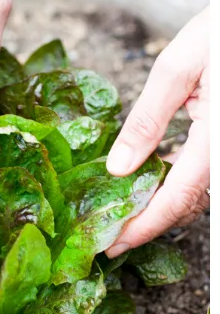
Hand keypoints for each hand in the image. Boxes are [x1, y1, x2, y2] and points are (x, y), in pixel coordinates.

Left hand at [106, 7, 209, 255]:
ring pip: (200, 193)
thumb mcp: (176, 69)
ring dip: (163, 208)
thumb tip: (118, 168)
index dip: (145, 226)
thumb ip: (147, 120)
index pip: (179, 195)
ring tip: (120, 217)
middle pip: (191, 202)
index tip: (112, 244)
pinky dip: (178, 186)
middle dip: (149, 224)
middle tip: (107, 238)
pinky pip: (206, 175)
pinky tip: (148, 185)